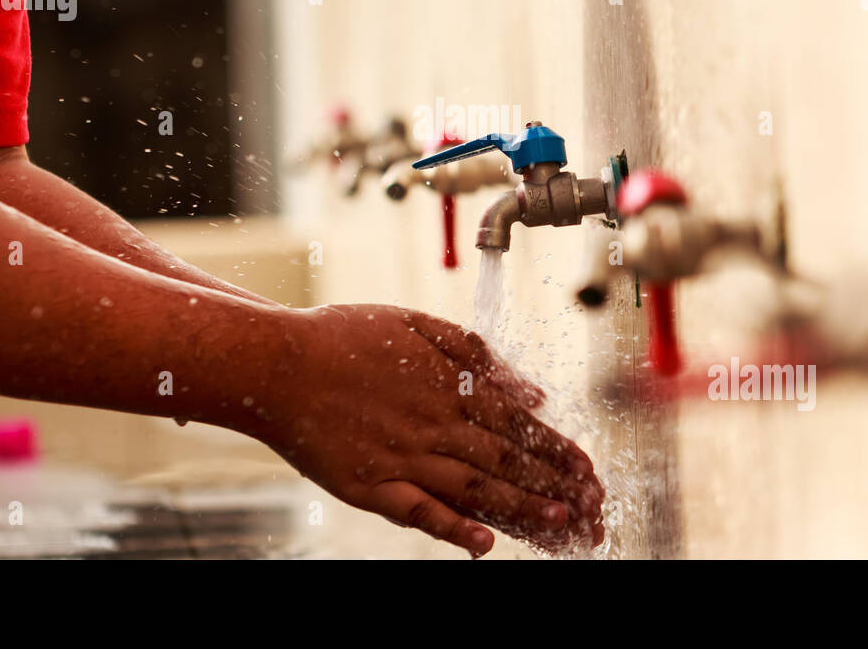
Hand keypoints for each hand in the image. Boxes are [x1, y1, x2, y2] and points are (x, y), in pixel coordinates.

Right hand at [241, 304, 604, 556]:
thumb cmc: (343, 337)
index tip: (586, 464)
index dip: (554, 445)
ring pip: (474, 488)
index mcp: (447, 384)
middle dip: (552, 482)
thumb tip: (528, 389)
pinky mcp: (370, 486)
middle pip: (505, 459)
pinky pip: (419, 512)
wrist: (276, 365)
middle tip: (590, 503)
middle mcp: (432, 424)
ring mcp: (402, 458)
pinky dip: (453, 529)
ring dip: (521, 507)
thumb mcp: (415, 323)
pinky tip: (484, 544)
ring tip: (560, 523)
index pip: (516, 422)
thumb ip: (475, 353)